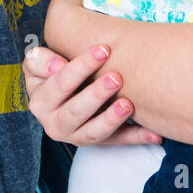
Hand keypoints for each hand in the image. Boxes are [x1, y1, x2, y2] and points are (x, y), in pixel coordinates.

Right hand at [23, 44, 162, 146]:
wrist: (55, 98)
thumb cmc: (51, 74)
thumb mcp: (38, 64)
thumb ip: (42, 61)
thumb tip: (58, 65)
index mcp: (41, 103)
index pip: (60, 83)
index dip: (81, 66)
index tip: (103, 49)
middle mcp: (54, 124)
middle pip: (76, 111)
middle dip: (96, 94)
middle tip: (116, 77)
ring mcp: (76, 136)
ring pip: (94, 133)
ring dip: (112, 120)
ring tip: (128, 104)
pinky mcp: (97, 142)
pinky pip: (117, 142)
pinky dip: (136, 138)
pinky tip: (155, 133)